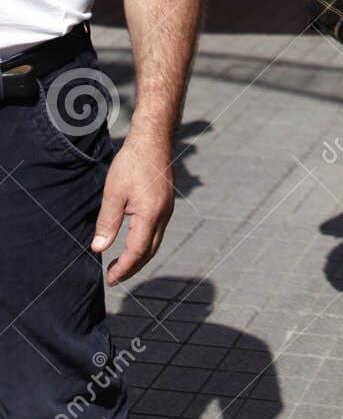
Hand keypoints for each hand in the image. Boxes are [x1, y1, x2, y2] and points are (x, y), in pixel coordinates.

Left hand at [91, 132, 174, 285]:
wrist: (153, 140)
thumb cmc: (132, 162)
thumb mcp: (113, 192)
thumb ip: (107, 222)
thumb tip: (99, 248)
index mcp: (150, 214)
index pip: (136, 252)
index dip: (123, 268)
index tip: (110, 279)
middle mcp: (163, 215)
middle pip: (149, 251)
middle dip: (132, 267)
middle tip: (113, 276)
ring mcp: (167, 209)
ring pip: (155, 242)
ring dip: (139, 257)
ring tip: (121, 264)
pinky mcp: (166, 203)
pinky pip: (157, 231)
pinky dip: (145, 244)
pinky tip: (133, 242)